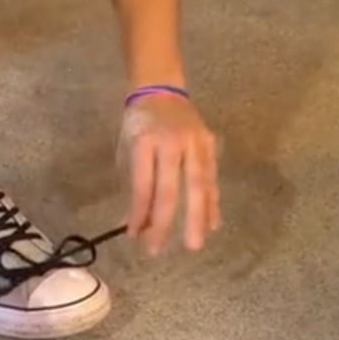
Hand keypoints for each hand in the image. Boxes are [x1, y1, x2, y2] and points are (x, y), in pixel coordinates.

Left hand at [120, 94, 220, 254]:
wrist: (161, 90)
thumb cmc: (138, 124)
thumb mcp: (127, 147)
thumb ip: (133, 182)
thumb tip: (138, 222)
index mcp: (145, 141)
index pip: (142, 184)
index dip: (138, 212)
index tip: (134, 236)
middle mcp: (171, 142)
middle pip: (170, 189)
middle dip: (164, 222)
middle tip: (159, 249)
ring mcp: (194, 142)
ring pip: (197, 186)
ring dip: (196, 217)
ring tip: (194, 244)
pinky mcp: (209, 144)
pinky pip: (211, 178)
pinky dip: (211, 202)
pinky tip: (211, 224)